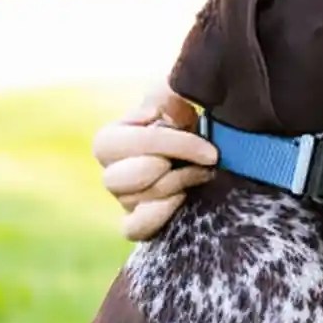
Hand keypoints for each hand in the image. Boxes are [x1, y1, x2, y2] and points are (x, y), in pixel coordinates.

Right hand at [92, 83, 217, 240]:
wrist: (208, 150)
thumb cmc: (190, 122)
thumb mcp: (180, 99)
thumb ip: (170, 92)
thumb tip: (167, 105)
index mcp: (110, 140)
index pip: (132, 145)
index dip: (175, 147)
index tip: (211, 151)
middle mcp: (111, 172)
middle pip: (120, 179)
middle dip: (172, 171)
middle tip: (204, 164)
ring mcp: (125, 201)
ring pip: (134, 201)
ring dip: (176, 188)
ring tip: (199, 176)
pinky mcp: (140, 222)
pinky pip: (133, 229)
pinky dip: (155, 218)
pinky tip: (182, 201)